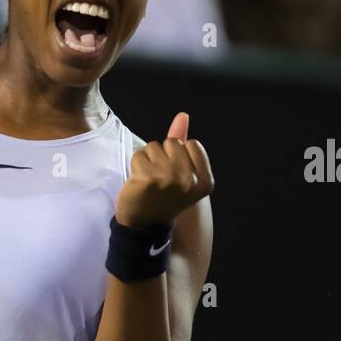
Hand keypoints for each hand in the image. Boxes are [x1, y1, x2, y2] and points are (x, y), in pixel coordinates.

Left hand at [115, 112, 213, 227]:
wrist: (142, 224)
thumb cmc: (162, 196)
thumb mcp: (181, 173)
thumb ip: (183, 143)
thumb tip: (182, 115)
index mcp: (205, 181)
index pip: (192, 143)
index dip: (179, 155)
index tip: (175, 176)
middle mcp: (190, 180)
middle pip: (172, 142)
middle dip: (163, 155)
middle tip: (160, 179)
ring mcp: (169, 178)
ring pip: (154, 146)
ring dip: (148, 160)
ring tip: (149, 180)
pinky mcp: (147, 178)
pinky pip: (139, 155)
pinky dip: (135, 165)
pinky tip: (138, 182)